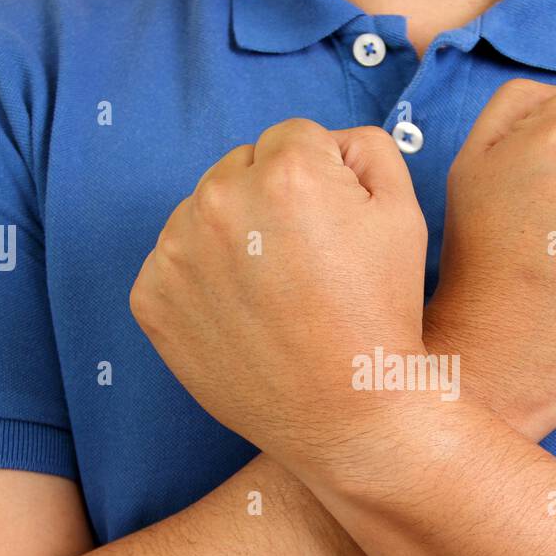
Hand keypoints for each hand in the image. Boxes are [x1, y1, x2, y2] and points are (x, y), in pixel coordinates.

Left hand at [131, 119, 428, 467]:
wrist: (350, 418)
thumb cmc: (381, 316)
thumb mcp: (404, 214)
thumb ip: (366, 148)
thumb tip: (326, 142)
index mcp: (286, 172)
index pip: (292, 137)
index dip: (322, 181)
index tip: (334, 232)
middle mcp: (220, 201)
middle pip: (241, 168)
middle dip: (270, 202)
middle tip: (304, 266)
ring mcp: (176, 253)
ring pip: (202, 214)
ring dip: (232, 238)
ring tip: (274, 294)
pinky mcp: (150, 298)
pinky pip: (172, 263)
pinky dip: (200, 282)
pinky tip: (242, 316)